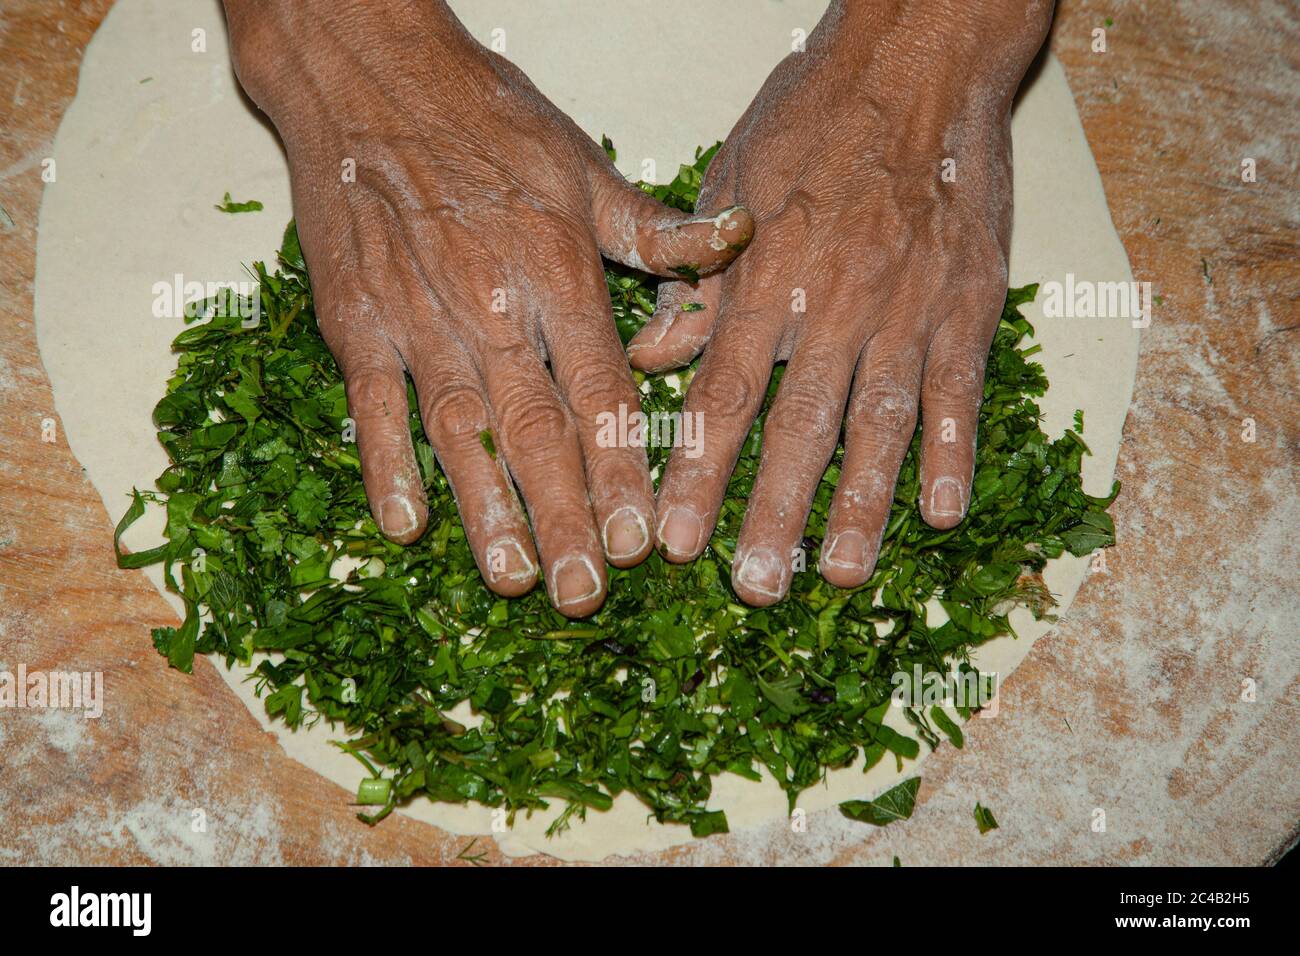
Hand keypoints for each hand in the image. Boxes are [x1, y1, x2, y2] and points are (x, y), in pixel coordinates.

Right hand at [224, 0, 752, 615]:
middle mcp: (492, 305)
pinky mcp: (356, 319)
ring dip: (486, 511)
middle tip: (582, 594)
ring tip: (512, 577)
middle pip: (535, 430)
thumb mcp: (584, 165)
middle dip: (563, 518)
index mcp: (558, 270)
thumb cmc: (485, 118)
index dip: (620, 469)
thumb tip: (738, 243)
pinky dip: (386, 465)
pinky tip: (406, 526)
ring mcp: (418, 317)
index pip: (600, 391)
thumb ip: (658, 227)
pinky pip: (374, 405)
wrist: (367, 73)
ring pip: (460, 431)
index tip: (639, 540)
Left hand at [628, 0, 1051, 605]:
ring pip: (880, 424)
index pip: (723, 395)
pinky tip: (941, 513)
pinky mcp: (967, 304)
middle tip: (756, 587)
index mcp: (766, 279)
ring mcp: (906, 308)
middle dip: (774, 513)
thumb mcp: (729, 188)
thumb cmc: (810, 124)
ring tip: (843, 575)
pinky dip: (953, 454)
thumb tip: (645, 360)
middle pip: (799, 427)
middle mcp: (834, 304)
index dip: (698, 472)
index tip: (675, 540)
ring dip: (862, 506)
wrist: (915, 66)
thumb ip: (692, 284)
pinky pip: (960, 391)